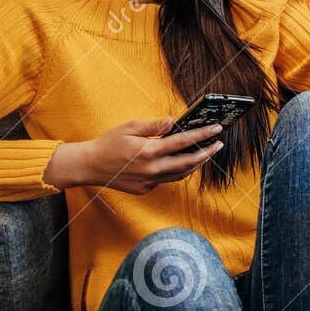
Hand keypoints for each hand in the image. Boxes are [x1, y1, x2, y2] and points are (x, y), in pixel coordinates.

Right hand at [45, 117, 222, 193]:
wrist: (90, 166)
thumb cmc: (109, 143)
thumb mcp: (130, 128)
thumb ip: (154, 125)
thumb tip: (173, 121)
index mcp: (148, 151)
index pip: (183, 142)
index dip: (202, 135)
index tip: (216, 129)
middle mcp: (151, 169)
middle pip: (188, 162)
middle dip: (206, 152)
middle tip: (219, 144)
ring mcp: (149, 181)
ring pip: (180, 174)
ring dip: (196, 164)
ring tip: (206, 153)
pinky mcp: (145, 188)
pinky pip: (167, 179)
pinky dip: (178, 170)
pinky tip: (184, 162)